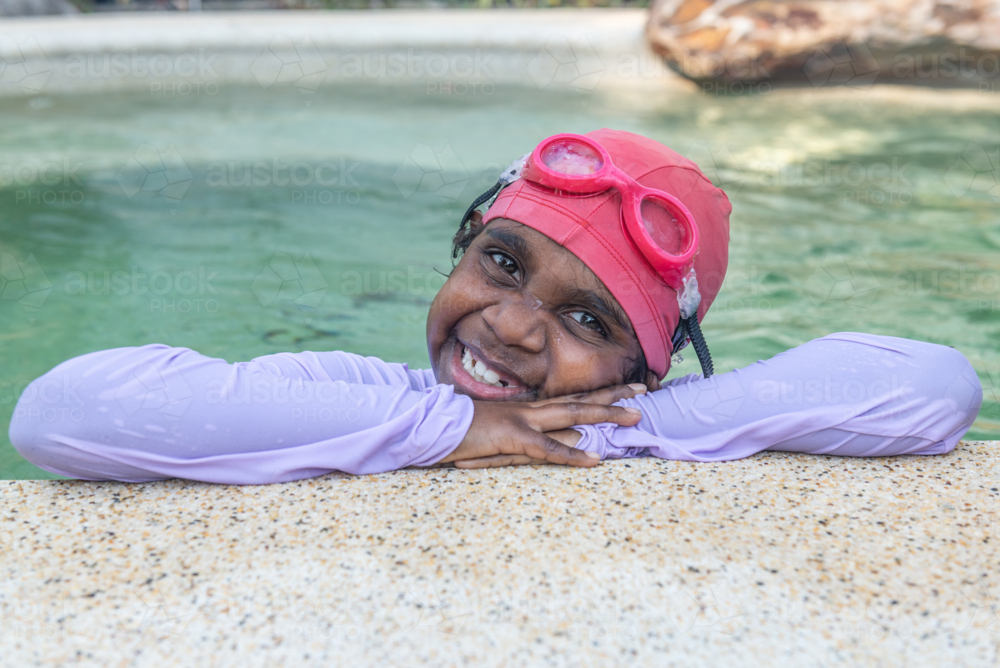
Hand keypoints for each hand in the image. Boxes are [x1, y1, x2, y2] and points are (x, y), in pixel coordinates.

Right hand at [438, 383, 646, 468]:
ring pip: (572, 415)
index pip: (570, 398)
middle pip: (579, 399)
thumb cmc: (461, 432)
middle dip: (614, 395)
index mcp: (527, 410)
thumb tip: (553, 439)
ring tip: (634, 417)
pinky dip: (572, 454)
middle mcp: (530, 411)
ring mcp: (522, 421)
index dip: (600, 394)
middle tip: (645, 391)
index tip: (627, 388)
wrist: (432, 428)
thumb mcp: (496, 431)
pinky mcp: (512, 438)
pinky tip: (594, 459)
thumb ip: (523, 434)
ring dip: (605, 415)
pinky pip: (547, 449)